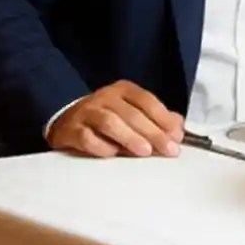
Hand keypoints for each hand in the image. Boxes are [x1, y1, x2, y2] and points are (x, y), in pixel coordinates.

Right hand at [47, 80, 184, 157]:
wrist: (65, 121)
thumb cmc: (106, 119)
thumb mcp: (131, 113)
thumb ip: (155, 119)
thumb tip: (179, 127)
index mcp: (123, 90)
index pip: (147, 101)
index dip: (163, 118)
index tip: (177, 136)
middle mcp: (104, 98)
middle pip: (131, 113)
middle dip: (153, 132)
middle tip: (168, 149)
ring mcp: (86, 113)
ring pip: (110, 122)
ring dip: (129, 137)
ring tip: (145, 152)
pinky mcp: (70, 130)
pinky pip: (86, 137)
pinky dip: (101, 146)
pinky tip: (113, 154)